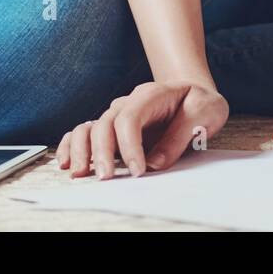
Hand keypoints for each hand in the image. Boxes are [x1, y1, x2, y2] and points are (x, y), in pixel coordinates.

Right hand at [56, 80, 228, 178]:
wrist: (195, 94)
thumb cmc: (200, 103)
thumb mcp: (205, 113)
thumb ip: (181, 136)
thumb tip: (154, 163)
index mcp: (152, 94)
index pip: (130, 117)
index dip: (129, 145)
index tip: (138, 171)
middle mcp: (129, 102)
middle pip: (106, 123)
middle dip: (102, 152)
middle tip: (107, 179)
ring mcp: (118, 115)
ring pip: (89, 127)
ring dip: (81, 150)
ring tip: (80, 173)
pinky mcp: (112, 129)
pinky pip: (84, 132)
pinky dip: (71, 145)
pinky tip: (66, 162)